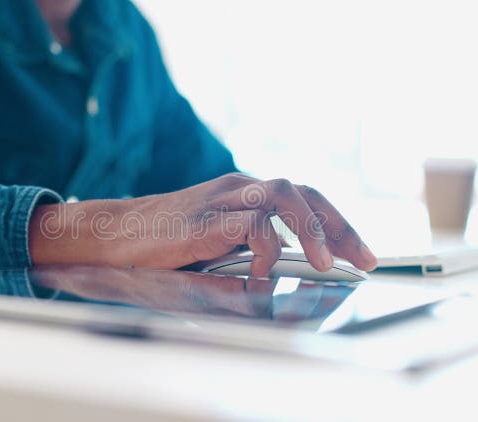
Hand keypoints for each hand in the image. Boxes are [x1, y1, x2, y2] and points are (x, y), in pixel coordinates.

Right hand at [28, 173, 376, 275]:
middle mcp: (237, 188)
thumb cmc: (163, 244)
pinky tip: (265, 273)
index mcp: (243, 193)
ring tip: (326, 264)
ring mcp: (221, 199)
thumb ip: (249, 249)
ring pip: (282, 195)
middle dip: (339, 225)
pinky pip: (250, 222)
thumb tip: (285, 276)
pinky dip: (266, 248)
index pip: (303, 197)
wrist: (114, 235)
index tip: (361, 254)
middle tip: (363, 259)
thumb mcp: (217, 245)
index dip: (337, 223)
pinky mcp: (205, 218)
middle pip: (303, 192)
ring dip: (312, 230)